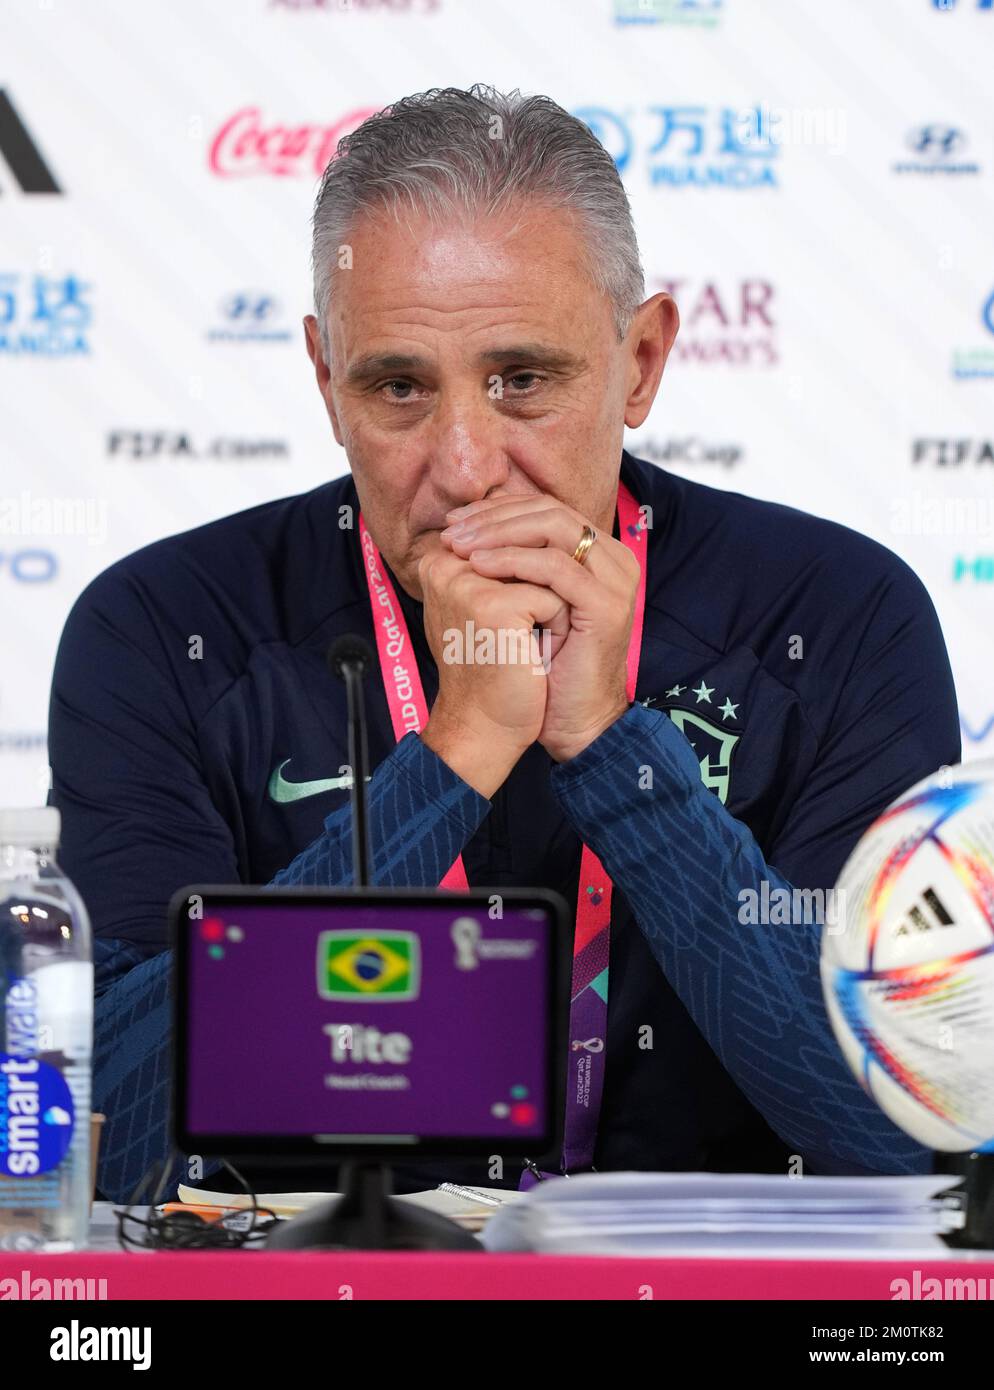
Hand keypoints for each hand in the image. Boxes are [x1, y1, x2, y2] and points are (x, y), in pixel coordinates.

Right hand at [418, 546, 568, 795]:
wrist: (486, 726)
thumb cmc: (491, 668)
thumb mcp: (488, 604)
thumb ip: (498, 562)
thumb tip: (533, 523)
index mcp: (437, 561)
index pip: (507, 529)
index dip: (535, 565)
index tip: (514, 618)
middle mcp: (445, 565)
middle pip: (530, 544)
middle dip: (545, 585)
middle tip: (526, 632)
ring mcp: (466, 583)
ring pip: (546, 570)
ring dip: (554, 606)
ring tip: (533, 641)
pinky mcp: (493, 605)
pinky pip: (553, 597)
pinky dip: (559, 628)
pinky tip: (537, 655)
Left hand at [440, 494, 638, 761]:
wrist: (573, 720)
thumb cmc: (543, 665)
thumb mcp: (526, 603)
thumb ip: (512, 564)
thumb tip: (463, 527)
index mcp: (598, 554)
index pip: (545, 509)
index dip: (497, 509)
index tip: (455, 520)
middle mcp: (614, 560)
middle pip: (549, 512)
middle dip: (494, 517)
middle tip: (452, 529)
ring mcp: (615, 580)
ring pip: (553, 529)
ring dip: (498, 533)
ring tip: (458, 546)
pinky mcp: (606, 605)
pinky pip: (554, 568)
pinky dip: (512, 562)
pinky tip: (478, 566)